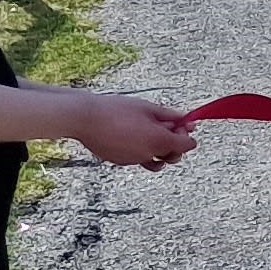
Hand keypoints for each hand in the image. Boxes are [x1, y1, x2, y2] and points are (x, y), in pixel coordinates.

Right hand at [74, 95, 197, 170]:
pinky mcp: (120, 161)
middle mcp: (148, 155)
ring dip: (158, 149)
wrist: (84, 119)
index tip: (182, 125)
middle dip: (174, 144)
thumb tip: (185, 119)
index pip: (186, 146)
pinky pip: (137, 158)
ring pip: (154, 159)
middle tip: (166, 127)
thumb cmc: (115, 109)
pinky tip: (130, 134)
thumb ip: (169, 115)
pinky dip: (140, 149)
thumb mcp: (147, 107)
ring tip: (147, 131)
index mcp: (159, 141)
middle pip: (172, 156)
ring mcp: (133, 160)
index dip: (186, 135)